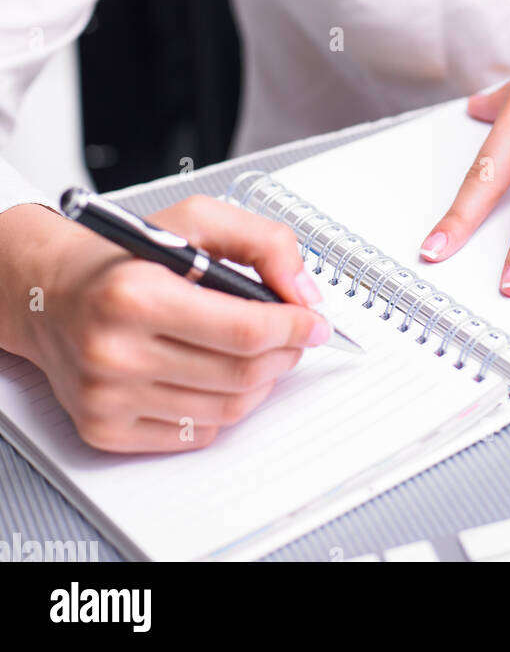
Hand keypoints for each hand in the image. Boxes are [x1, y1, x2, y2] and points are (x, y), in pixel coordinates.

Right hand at [1, 196, 330, 452]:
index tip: (316, 322)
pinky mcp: (104, 429)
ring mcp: (107, 398)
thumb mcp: (195, 220)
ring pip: (225, 409)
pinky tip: (221, 375)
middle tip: (297, 334)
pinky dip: (224, 408)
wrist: (50, 293)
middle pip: (241, 373)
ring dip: (261, 381)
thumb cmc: (123, 257)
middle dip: (286, 352)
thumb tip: (305, 294)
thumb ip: (263, 243)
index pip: (245, 331)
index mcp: (136, 295)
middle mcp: (116, 351)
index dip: (295, 328)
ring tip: (262, 352)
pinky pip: (194, 433)